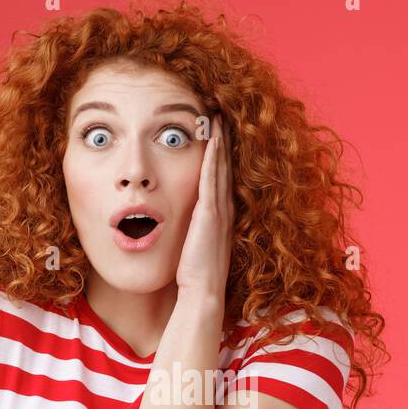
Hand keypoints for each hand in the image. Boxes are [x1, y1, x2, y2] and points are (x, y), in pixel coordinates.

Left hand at [175, 112, 233, 298]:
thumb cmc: (196, 276)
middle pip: (225, 167)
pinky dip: (214, 158)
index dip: (221, 156)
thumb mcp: (195, 247)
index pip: (221, 179)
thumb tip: (183, 225)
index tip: (218, 135)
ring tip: (218, 118)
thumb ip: (192, 231)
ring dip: (220, 142)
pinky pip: (212, 179)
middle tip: (222, 116)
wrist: (202, 292)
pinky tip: (213, 139)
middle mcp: (223, 210)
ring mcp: (219, 211)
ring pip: (221, 168)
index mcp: (219, 217)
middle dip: (224, 141)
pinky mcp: (210, 214)